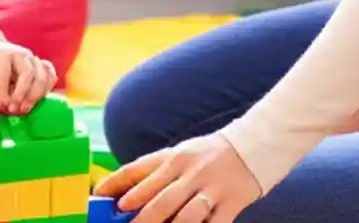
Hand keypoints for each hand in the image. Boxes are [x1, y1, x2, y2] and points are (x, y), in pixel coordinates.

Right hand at [0, 38, 56, 114]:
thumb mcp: (11, 82)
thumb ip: (19, 93)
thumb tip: (23, 114)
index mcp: (34, 64)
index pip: (49, 76)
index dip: (44, 93)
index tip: (35, 108)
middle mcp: (28, 58)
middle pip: (42, 77)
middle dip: (34, 97)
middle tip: (23, 111)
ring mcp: (15, 53)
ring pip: (28, 73)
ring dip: (21, 94)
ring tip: (11, 108)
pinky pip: (4, 74)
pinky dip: (2, 91)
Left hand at [93, 133, 261, 222]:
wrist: (257, 143)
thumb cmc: (211, 154)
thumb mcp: (181, 154)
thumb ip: (155, 172)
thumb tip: (120, 194)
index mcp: (174, 157)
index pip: (138, 170)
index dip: (116, 185)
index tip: (100, 199)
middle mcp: (191, 171)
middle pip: (159, 199)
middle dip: (139, 219)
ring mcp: (212, 188)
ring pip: (185, 216)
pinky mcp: (232, 203)